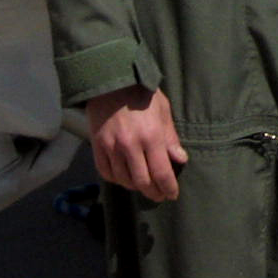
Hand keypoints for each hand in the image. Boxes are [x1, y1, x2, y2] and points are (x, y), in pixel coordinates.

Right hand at [86, 84, 187, 201]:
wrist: (110, 82)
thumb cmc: (141, 94)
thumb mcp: (163, 110)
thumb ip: (171, 138)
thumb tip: (180, 160)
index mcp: (151, 135)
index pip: (162, 173)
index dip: (168, 188)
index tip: (172, 194)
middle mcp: (130, 145)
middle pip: (142, 182)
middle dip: (154, 193)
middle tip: (160, 195)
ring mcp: (111, 147)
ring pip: (124, 180)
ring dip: (136, 186)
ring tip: (144, 185)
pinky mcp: (97, 147)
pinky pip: (107, 173)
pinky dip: (117, 179)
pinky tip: (125, 177)